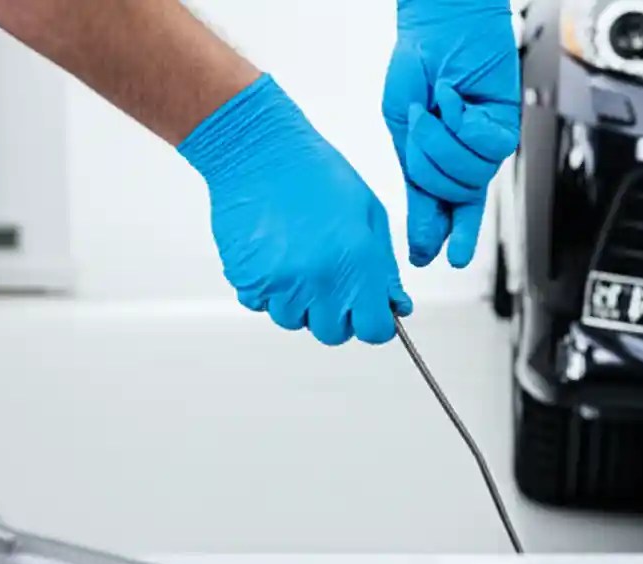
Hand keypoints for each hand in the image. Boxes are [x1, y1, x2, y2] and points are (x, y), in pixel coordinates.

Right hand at [180, 75, 412, 345]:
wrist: (259, 152)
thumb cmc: (315, 174)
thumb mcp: (370, 214)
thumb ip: (385, 268)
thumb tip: (395, 306)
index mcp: (356, 265)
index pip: (374, 331)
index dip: (375, 323)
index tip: (370, 311)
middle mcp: (318, 282)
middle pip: (333, 333)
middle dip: (338, 314)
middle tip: (332, 278)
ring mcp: (279, 286)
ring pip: (294, 321)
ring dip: (300, 302)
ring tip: (299, 259)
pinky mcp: (246, 281)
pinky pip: (261, 305)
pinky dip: (269, 290)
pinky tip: (275, 255)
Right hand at [384, 0, 520, 268]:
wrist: (436, 30)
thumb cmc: (417, 74)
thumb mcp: (401, 132)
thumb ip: (415, 185)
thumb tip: (422, 240)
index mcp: (436, 169)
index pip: (442, 215)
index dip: (440, 239)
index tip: (431, 263)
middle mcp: (464, 164)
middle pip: (451, 195)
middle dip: (429, 161)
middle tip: (420, 123)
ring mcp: (485, 149)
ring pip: (467, 174)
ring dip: (442, 135)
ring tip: (437, 105)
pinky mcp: (504, 130)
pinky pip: (482, 147)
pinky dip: (461, 118)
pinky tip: (454, 98)